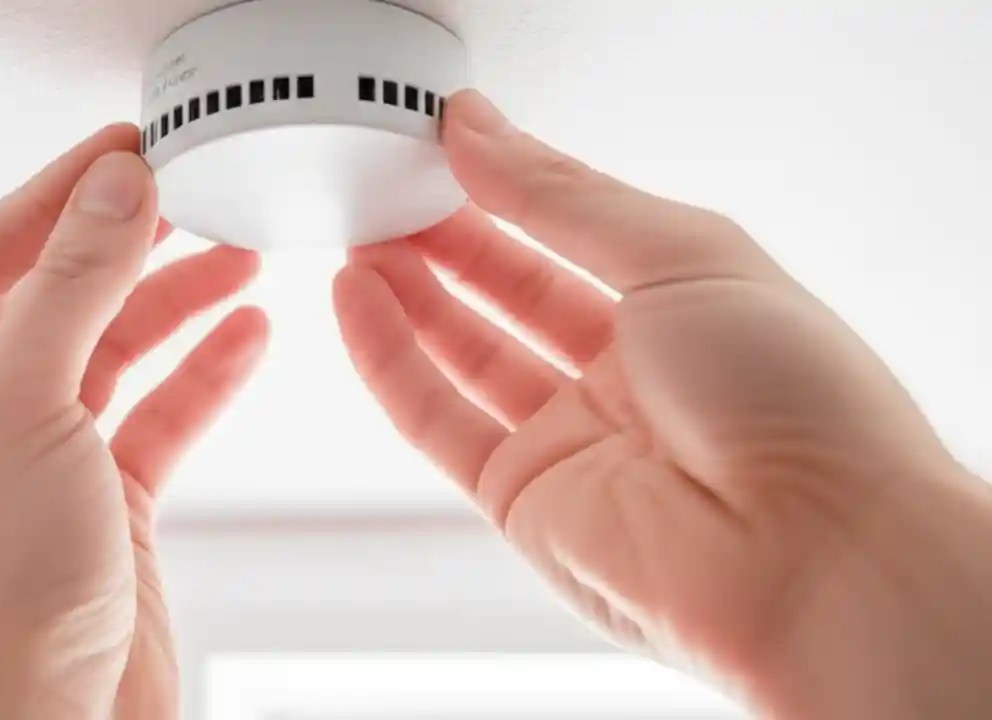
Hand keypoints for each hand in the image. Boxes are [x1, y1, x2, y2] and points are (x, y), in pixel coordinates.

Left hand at [0, 125, 266, 718]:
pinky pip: (161, 418)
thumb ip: (68, 288)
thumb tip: (112, 191)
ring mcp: (43, 469)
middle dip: (123, 244)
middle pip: (53, 302)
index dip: (50, 197)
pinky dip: (205, 373)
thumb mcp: (15, 409)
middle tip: (186, 189)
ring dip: (175, 301)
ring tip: (237, 251)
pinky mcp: (111, 510)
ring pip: (115, 356)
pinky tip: (245, 335)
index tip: (120, 152)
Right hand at [335, 91, 991, 718]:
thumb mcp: (682, 255)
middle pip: (513, 292)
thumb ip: (565, 198)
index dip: (507, 186)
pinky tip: (358, 303)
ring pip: (467, 355)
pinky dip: (390, 361)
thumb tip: (482, 134)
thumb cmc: (798, 408)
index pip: (572, 231)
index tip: (445, 144)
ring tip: (361, 236)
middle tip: (391, 188)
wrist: (814, 560)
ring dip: (410, 294)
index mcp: (685, 309)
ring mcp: (574, 442)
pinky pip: (438, 421)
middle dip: (448, 238)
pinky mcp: (524, 500)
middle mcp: (628, 377)